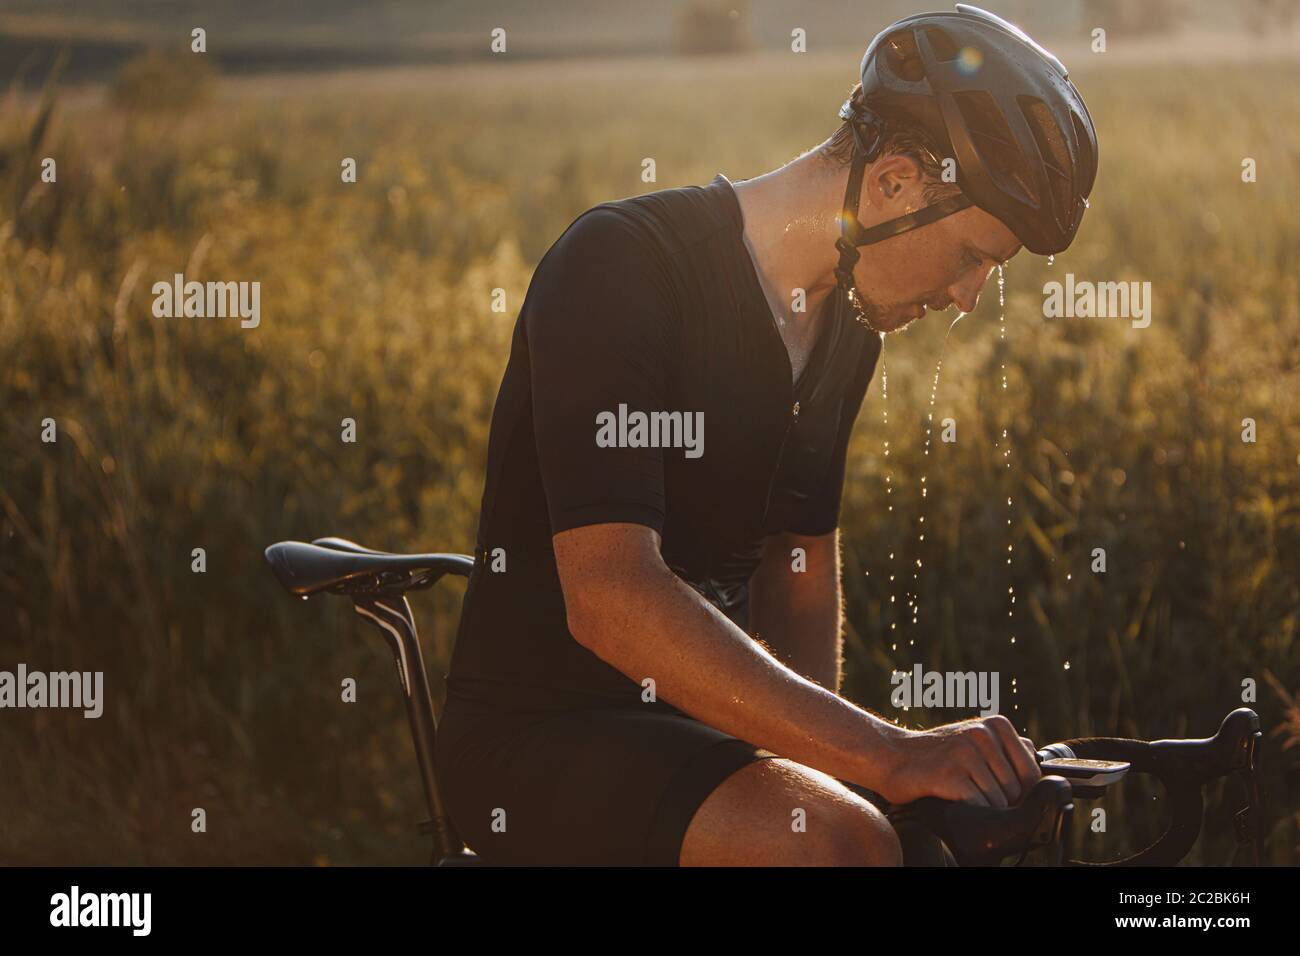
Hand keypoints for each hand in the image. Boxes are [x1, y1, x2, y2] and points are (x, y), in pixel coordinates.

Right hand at [878, 714, 1040, 807]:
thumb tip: (1038, 759)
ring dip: (982, 806)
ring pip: (999, 800)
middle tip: (974, 792)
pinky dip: (969, 810)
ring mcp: (965, 753)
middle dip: (1000, 800)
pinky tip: (952, 798)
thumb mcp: (974, 740)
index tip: (996, 790)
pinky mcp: (949, 774)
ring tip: (961, 793)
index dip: (1019, 791)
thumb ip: (1006, 747)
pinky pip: (979, 806)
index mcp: (995, 725)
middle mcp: (982, 734)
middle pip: (1016, 789)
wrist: (892, 757)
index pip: (1031, 772)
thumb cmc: (936, 754)